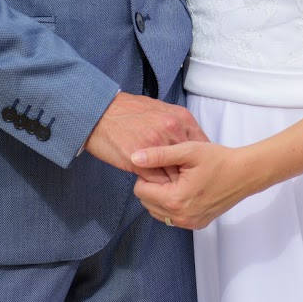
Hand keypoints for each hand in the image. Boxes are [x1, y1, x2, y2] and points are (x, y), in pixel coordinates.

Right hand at [84, 92, 206, 178]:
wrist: (100, 112)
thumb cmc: (129, 110)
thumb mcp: (160, 109)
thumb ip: (177, 124)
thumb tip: (190, 139)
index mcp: (180, 118)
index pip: (202, 144)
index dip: (200, 160)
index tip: (200, 170)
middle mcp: (172, 130)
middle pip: (191, 161)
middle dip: (190, 174)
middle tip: (192, 185)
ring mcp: (156, 146)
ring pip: (175, 173)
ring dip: (175, 184)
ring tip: (177, 192)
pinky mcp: (140, 161)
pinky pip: (157, 181)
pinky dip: (158, 187)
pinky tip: (158, 190)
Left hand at [131, 141, 254, 228]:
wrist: (245, 173)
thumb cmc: (220, 160)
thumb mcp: (188, 151)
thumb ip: (159, 155)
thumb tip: (135, 157)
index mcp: (176, 200)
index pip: (140, 191)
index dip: (147, 175)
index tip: (161, 165)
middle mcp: (181, 217)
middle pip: (146, 203)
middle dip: (153, 187)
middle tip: (170, 172)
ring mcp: (190, 223)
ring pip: (157, 212)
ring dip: (161, 196)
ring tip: (178, 180)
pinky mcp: (197, 224)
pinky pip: (172, 217)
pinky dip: (172, 205)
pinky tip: (185, 190)